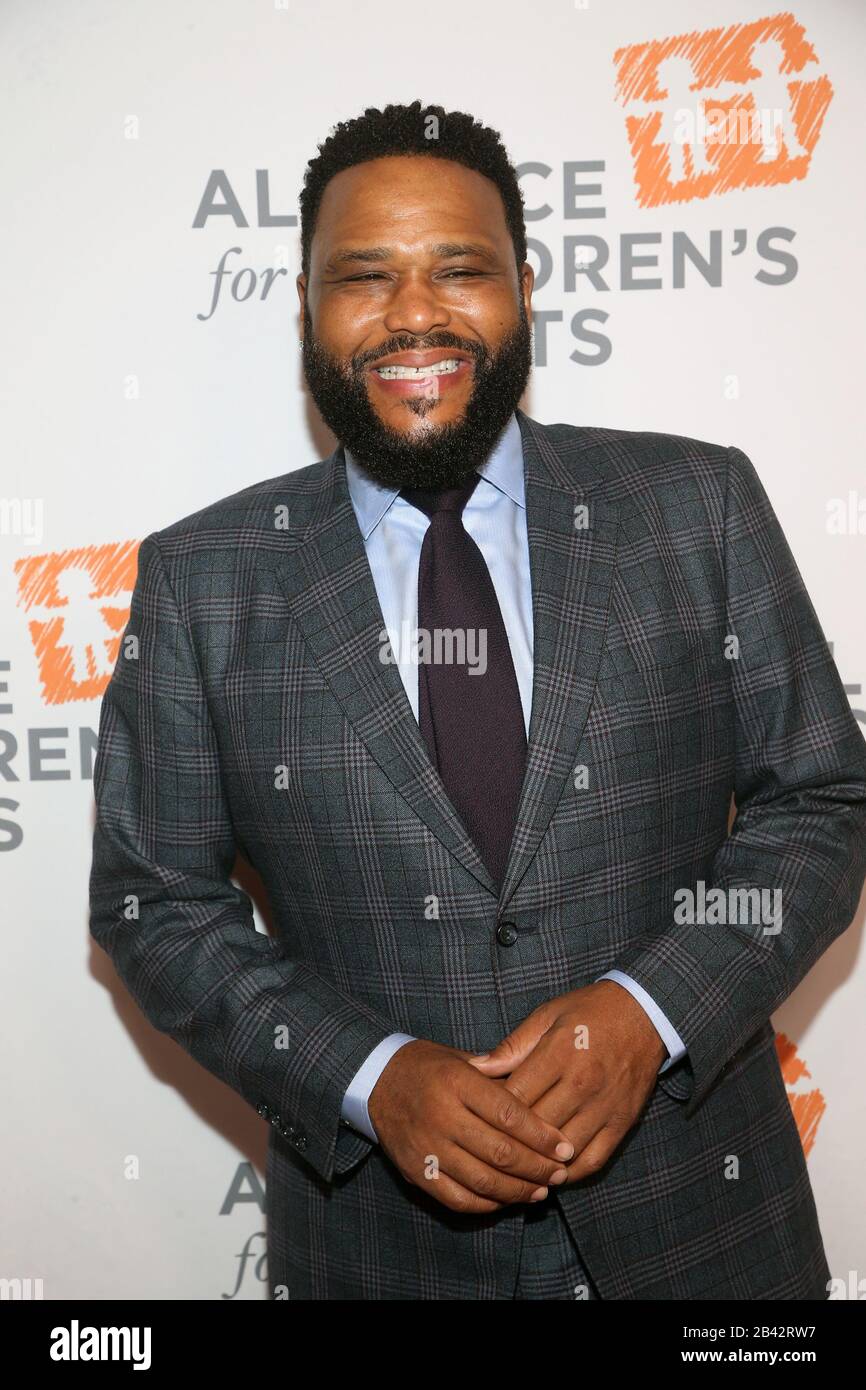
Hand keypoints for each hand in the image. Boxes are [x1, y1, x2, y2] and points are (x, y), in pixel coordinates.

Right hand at [367, 1038, 576, 1213]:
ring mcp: (426, 1147)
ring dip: (517, 1191)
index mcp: (456, 1081)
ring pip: (481, 1181)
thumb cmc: (429, 1066)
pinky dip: (486, 1204)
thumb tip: (546, 1106)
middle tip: (560, 1174)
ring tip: (541, 1191)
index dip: (542, 1136)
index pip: (509, 1114)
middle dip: (538, 1168)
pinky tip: (506, 1199)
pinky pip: (457, 1198)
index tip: (565, 1148)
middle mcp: (441, 1115)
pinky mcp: (414, 1171)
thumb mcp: (464, 1059)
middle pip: (500, 1152)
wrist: (374, 1078)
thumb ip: (500, 1080)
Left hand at [467, 981, 665, 1184]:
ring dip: (539, 1164)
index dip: (492, 1112)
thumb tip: (476, 1068)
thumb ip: (513, 1046)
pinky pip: (593, 1159)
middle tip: (489, 1150)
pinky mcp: (622, 1122)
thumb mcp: (547, 1015)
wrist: (645, 1014)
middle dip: (510, 1141)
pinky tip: (553, 1173)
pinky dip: (571, 1173)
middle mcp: (583, 1083)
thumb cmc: (589, 1011)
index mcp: (559, 1053)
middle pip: (536, 1127)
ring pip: (562, 1150)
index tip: (477, 1119)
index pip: (516, 1097)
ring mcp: (604, 1106)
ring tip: (517, 1170)